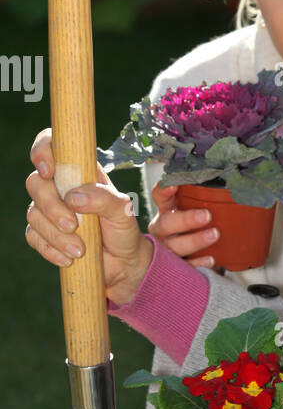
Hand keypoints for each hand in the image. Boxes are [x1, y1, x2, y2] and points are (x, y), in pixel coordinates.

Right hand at [25, 127, 153, 304]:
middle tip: (73, 225)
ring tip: (80, 249)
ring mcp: (49, 210)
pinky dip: (50, 249)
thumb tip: (73, 198)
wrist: (123, 263)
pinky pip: (33, 237)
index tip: (49, 171)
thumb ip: (104, 198)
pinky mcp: (44, 234)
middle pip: (35, 183)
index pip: (51, 145)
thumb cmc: (123, 229)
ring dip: (55, 234)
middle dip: (51, 207)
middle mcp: (60, 187)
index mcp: (79, 171)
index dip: (42, 151)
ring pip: (33, 213)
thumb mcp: (123, 210)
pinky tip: (69, 258)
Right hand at [148, 180, 220, 267]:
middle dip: (185, 219)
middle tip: (206, 216)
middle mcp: (162, 229)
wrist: (201, 256)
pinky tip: (210, 259)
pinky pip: (184, 265)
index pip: (160, 195)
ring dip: (194, 240)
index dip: (164, 190)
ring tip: (214, 235)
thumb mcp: (200, 211)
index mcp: (167, 210)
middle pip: (165, 223)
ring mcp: (166, 248)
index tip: (175, 186)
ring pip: (174, 245)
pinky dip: (197, 262)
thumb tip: (233, 191)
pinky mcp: (174, 266)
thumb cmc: (199, 227)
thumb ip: (208, 201)